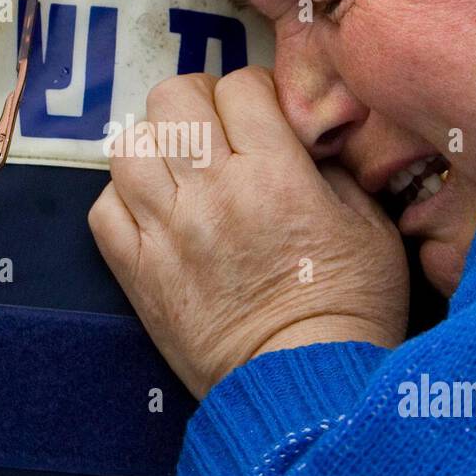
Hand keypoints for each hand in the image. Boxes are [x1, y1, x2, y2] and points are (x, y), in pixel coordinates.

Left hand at [89, 66, 408, 399]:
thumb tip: (299, 139)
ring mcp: (167, 232)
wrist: (303, 389)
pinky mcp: (137, 272)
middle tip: (217, 130)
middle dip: (196, 102)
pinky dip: (123, 200)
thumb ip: (331, 169)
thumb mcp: (370, 226)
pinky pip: (104, 209)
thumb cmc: (349, 310)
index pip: (240, 86)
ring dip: (154, 147)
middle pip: (172, 99)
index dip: (254, 92)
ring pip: (128, 146)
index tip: (263, 116)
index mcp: (274, 174)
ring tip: (179, 169)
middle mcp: (212, 193)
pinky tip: (154, 211)